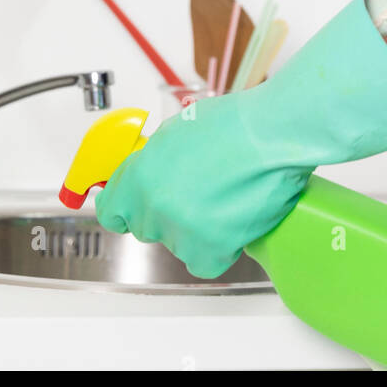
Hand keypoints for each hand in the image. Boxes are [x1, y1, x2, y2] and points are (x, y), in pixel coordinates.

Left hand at [96, 86, 309, 278]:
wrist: (273, 136)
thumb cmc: (234, 125)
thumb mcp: (177, 131)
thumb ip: (154, 161)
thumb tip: (151, 175)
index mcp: (140, 175)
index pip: (113, 210)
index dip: (127, 207)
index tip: (136, 206)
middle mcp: (154, 207)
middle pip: (148, 227)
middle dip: (168, 213)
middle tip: (197, 193)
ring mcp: (182, 232)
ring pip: (178, 244)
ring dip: (196, 230)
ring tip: (224, 199)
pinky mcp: (211, 249)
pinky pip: (204, 262)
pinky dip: (218, 249)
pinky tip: (231, 223)